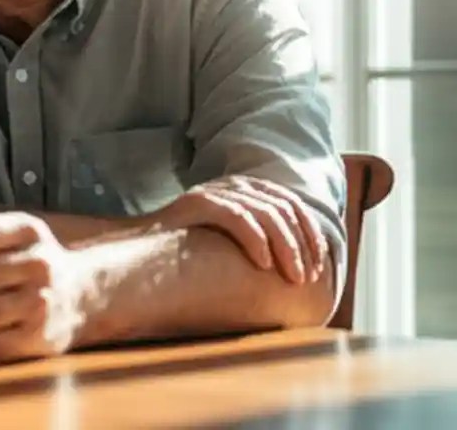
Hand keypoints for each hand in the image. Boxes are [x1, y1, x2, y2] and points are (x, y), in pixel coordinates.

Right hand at [149, 176, 326, 283]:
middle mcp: (234, 184)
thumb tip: (301, 264)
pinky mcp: (200, 202)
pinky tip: (264, 265)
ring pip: (267, 214)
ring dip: (287, 249)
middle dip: (302, 246)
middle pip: (283, 209)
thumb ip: (261, 240)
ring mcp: (216, 191)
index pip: (291, 203)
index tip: (319, 265)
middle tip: (307, 278)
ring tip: (293, 277)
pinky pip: (239, 218)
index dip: (310, 233)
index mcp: (246, 189)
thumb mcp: (233, 241)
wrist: (143, 248)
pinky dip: (257, 241)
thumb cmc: (190, 251)